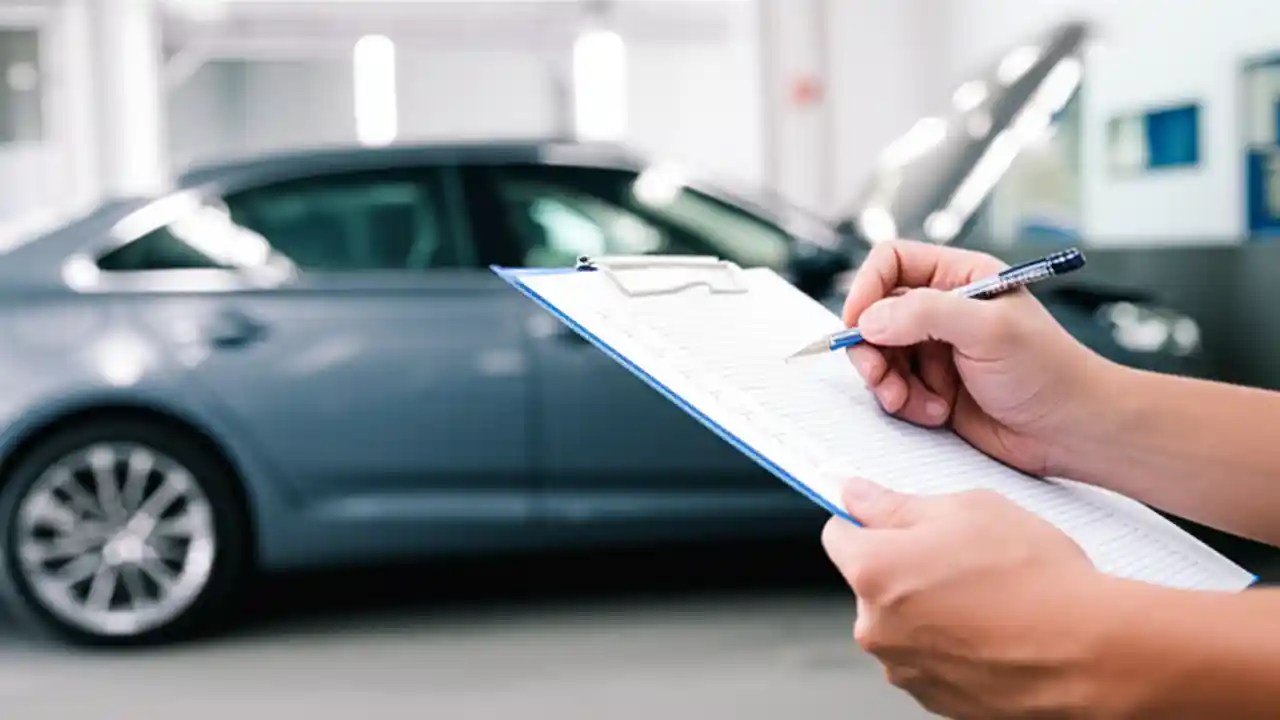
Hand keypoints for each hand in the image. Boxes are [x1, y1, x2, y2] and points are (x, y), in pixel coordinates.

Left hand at [822, 479, 1123, 719]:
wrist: (1095, 653)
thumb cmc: (1038, 579)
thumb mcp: (968, 509)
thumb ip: (898, 504)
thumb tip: (858, 495)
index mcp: (873, 571)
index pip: (837, 533)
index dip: (864, 519)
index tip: (887, 517)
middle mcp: (876, 628)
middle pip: (869, 582)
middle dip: (903, 565)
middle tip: (960, 556)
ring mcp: (904, 669)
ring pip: (900, 623)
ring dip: (928, 608)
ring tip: (987, 596)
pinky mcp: (934, 700)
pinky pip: (928, 658)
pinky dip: (951, 644)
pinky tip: (993, 629)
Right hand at [842, 240, 1113, 476]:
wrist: (1071, 430)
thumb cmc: (1048, 372)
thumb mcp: (989, 331)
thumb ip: (925, 314)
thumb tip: (870, 319)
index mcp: (960, 278)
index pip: (891, 263)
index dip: (867, 289)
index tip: (858, 322)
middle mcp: (942, 309)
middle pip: (875, 314)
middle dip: (871, 348)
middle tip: (878, 375)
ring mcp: (935, 349)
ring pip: (878, 355)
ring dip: (887, 382)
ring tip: (911, 401)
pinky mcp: (932, 386)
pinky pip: (893, 388)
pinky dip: (904, 403)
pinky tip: (936, 411)